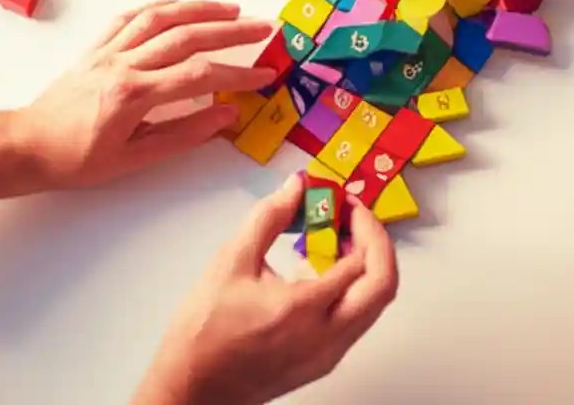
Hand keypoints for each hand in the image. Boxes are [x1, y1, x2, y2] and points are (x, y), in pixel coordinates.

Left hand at [10, 0, 275, 188]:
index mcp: (134, 95)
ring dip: (200, 8)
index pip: (199, 76)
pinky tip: (182, 6)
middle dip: (231, 30)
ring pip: (161, 17)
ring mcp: (109, 51)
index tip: (265, 74)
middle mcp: (123, 64)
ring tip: (232, 8)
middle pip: (187, 36)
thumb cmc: (77, 159)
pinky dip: (161, 7)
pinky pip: (133, 17)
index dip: (237, 74)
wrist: (27, 145)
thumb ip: (183, 135)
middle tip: (264, 28)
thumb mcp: (134, 159)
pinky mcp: (97, 48)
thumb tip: (225, 115)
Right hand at [134, 174, 398, 404]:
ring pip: (373, 306)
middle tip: (355, 219)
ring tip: (340, 240)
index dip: (360, 223)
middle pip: (383, 286)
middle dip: (377, 244)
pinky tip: (323, 273)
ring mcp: (327, 355)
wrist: (191, 387)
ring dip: (367, 268)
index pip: (360, 260)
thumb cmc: (203, 335)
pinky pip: (355, 321)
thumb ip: (269, 218)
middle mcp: (325, 338)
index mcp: (303, 310)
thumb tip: (294, 189)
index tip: (345, 202)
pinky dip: (352, 291)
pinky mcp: (321, 362)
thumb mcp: (231, 262)